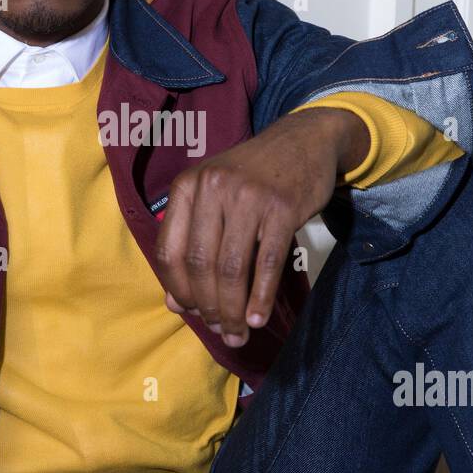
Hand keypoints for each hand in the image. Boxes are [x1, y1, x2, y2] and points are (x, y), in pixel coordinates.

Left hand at [154, 106, 369, 346]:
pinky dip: (260, 297)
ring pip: (231, 268)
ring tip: (239, 331)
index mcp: (187, 187)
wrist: (303, 141)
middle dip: (207, 307)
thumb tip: (175, 305)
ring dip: (233, 309)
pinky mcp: (282, 208)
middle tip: (220, 330)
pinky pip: (267, 263)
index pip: (169, 251)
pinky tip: (258, 317)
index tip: (191, 313)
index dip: (178, 290)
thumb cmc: (252, 177)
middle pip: (200, 264)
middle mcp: (212, 188)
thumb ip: (191, 245)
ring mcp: (248, 197)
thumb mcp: (213, 197)